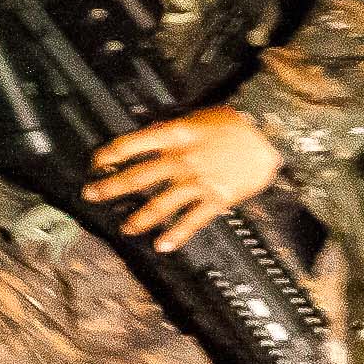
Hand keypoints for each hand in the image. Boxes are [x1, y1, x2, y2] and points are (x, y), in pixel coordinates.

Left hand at [84, 104, 281, 253]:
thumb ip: (171, 130)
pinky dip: (176, 235)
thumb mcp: (197, 118)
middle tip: (91, 195)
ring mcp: (198, 181)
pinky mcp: (217, 198)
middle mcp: (182, 160)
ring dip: (139, 218)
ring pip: (161, 204)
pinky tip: (161, 245)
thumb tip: (147, 134)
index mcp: (175, 136)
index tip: (96, 163)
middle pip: (138, 176)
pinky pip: (192, 220)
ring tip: (124, 228)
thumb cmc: (237, 122)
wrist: (272, 131)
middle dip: (111, 187)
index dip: (109, 154)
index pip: (132, 144)